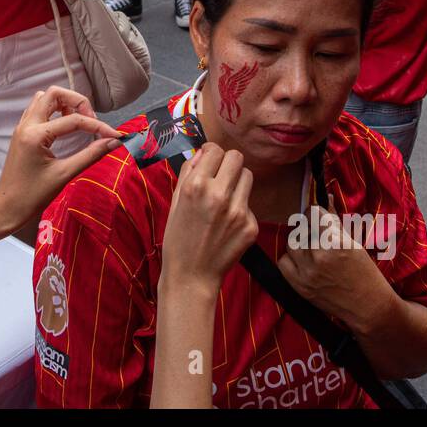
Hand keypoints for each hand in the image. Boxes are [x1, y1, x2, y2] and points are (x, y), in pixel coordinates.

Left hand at [0, 86, 124, 232]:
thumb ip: (90, 155)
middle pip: (54, 94)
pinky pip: (38, 110)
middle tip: (91, 121)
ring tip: (79, 122)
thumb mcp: (64, 175)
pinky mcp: (22, 133)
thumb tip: (113, 142)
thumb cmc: (32, 196)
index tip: (114, 135)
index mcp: (35, 135)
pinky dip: (55, 112)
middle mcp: (26, 125)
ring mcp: (22, 127)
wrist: (7, 209)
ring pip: (44, 99)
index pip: (73, 120)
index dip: (98, 126)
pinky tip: (66, 127)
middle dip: (77, 102)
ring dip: (65, 104)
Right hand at [160, 143, 257, 290]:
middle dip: (227, 163)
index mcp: (196, 186)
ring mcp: (238, 211)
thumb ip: (188, 172)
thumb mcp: (175, 201)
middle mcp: (219, 195)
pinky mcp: (251, 226)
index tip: (209, 161)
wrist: (191, 275)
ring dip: (237, 182)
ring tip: (224, 199)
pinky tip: (227, 224)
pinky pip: (249, 204)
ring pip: (248, 177)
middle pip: (237, 158)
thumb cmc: (178, 238)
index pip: (216, 150)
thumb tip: (202, 153)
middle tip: (219, 176)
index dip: (211, 154)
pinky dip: (239, 208)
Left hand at [277, 205, 388, 323]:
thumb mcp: (353, 242)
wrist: (368, 307)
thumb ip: (335, 220)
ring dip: (300, 244)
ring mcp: (307, 273)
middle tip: (318, 236)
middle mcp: (320, 256)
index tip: (319, 217)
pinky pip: (283, 263)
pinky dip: (290, 260)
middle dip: (309, 229)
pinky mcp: (299, 287)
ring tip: (313, 251)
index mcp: (336, 242)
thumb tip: (325, 198)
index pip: (313, 213)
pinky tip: (303, 263)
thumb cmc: (365, 272)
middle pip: (301, 228)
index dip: (316, 213)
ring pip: (291, 244)